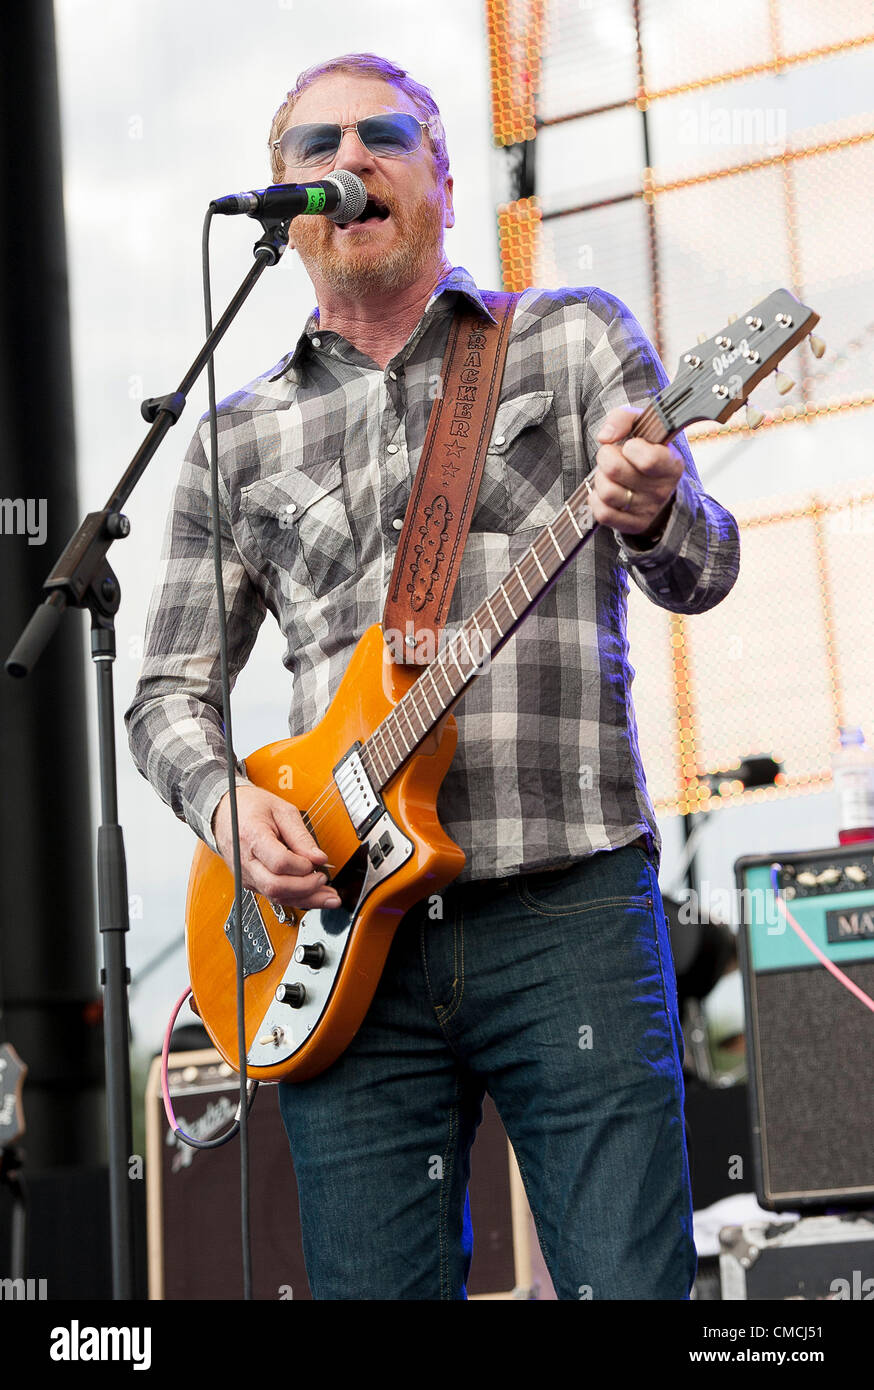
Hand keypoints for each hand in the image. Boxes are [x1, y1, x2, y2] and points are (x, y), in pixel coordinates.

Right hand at [212, 784, 340, 909]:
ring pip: (276, 897)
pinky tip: (313, 896)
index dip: (302, 866)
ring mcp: (246, 875)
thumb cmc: (251, 808)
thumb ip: (301, 836)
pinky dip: (295, 898)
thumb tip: (319, 858)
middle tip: (324, 879)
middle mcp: (245, 861)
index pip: (279, 862)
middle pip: (276, 886)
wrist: (224, 813)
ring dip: (305, 900)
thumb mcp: (282, 811)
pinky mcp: (250, 883)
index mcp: (252, 837)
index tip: (317, 862)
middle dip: (306, 887)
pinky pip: (274, 896)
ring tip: (329, 897)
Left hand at [591, 405, 683, 538]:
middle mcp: (662, 490)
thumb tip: (605, 437)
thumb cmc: (647, 450)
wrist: (658, 486)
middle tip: (611, 456)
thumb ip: (623, 417)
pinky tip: (604, 491)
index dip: (630, 448)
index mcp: (671, 464)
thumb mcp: (642, 425)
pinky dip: (596, 499)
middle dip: (605, 457)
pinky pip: (602, 514)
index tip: (631, 445)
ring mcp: (647, 510)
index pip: (648, 459)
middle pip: (615, 470)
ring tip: (609, 475)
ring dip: (600, 479)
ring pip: (607, 492)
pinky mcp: (633, 525)